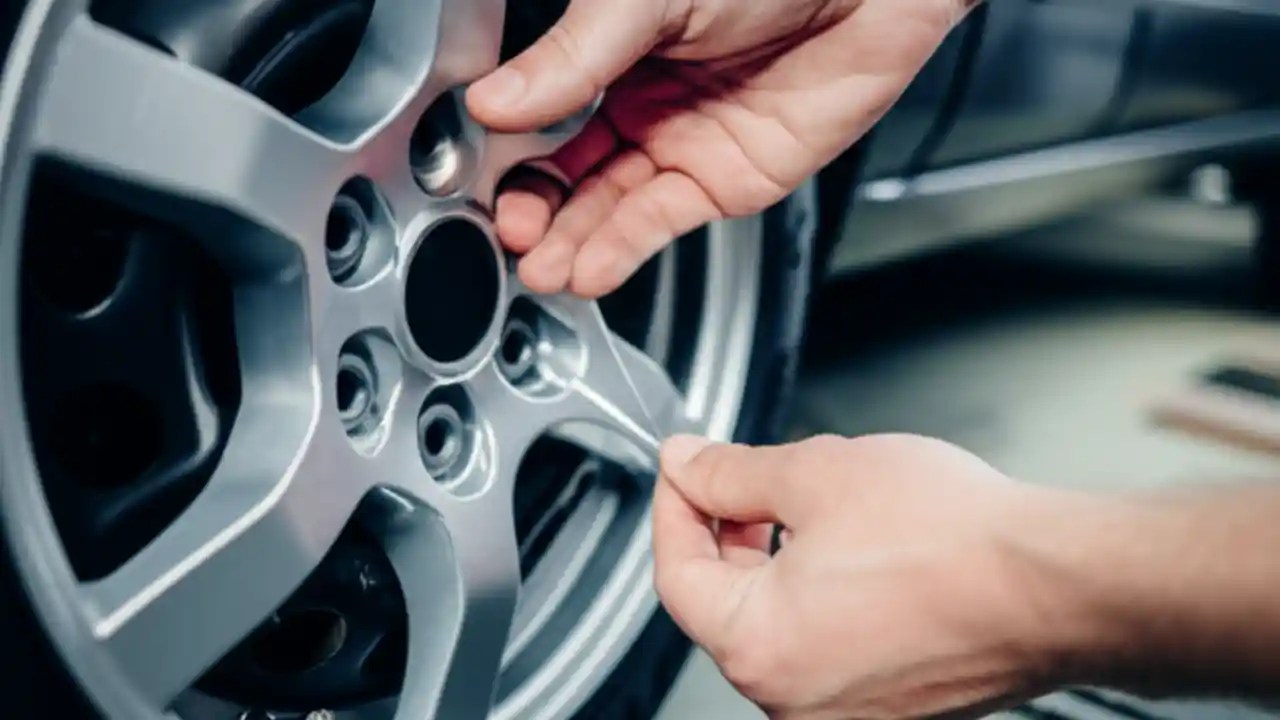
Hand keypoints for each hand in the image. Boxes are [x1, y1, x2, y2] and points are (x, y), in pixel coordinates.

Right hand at [467, 0, 975, 296]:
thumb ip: (573, 57)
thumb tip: (497, 101)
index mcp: (609, 46)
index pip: (538, 109)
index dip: (506, 149)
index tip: (478, 178)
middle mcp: (638, 98)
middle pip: (567, 168)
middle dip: (534, 207)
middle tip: (507, 233)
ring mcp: (680, 142)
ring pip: (608, 203)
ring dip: (571, 240)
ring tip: (538, 267)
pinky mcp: (724, 180)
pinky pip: (660, 221)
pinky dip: (622, 248)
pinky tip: (587, 266)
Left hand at [652, 433, 1066, 719]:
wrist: (1057, 583)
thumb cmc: (954, 542)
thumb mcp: (814, 474)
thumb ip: (729, 472)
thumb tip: (689, 467)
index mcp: (759, 649)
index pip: (676, 575)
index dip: (674, 508)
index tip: (684, 470)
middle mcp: (793, 699)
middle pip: (723, 603)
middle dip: (726, 532)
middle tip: (741, 479)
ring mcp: (842, 711)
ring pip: (776, 623)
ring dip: (773, 560)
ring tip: (805, 504)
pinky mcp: (887, 705)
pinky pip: (824, 643)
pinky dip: (819, 594)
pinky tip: (849, 549)